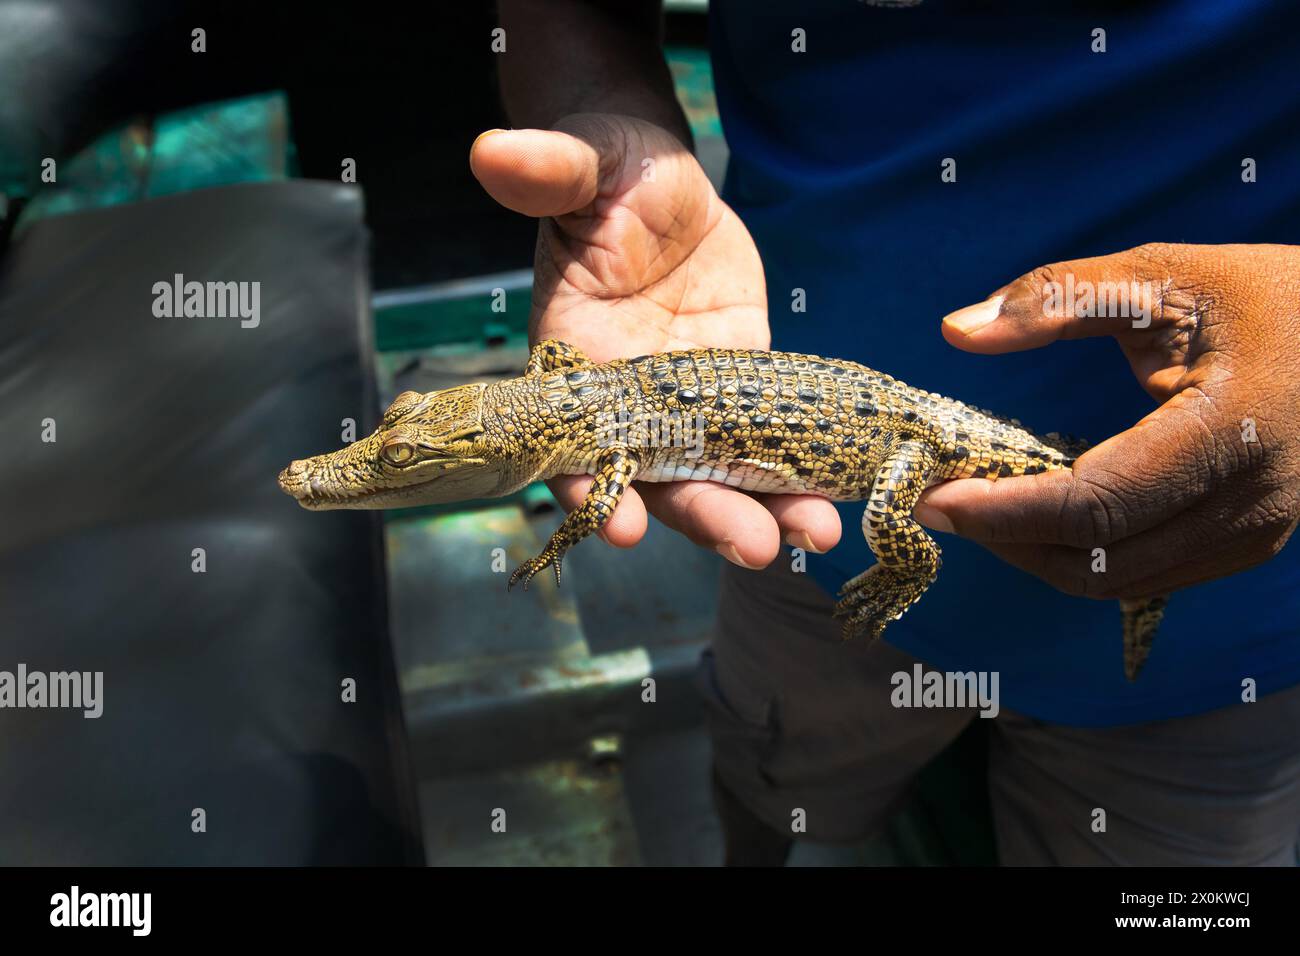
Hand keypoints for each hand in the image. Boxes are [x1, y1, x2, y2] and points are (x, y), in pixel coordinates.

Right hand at [471, 113, 841, 565]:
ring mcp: (689, 407)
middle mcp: (629, 404)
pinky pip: (769, 442)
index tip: (624, 530)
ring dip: (766, 510)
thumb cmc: (612, 173)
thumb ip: (550, 171)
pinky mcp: (742, 394)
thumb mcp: (586, 167)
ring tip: (816, 533)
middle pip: (662, 478)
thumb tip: (491, 151)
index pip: (574, 442)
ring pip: (722, 474)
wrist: (665, 184)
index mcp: (578, 363)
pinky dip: (798, 472)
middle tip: (755, 548)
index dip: (591, 489)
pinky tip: (840, 496)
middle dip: (706, 515)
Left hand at [916, 243, 1299, 598]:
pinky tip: (1041, 513)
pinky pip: (1146, 574)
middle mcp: (1251, 501)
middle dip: (1006, 539)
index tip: (931, 498)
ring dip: (1037, 553)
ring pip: (1117, 581)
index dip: (1004, 511)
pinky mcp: (1250, 544)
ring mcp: (1257, 534)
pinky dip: (1081, 553)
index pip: (1094, 505)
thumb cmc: (1262, 297)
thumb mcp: (1162, 276)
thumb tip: (956, 330)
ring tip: (980, 507)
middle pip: (1097, 561)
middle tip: (938, 502)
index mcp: (1231, 431)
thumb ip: (1057, 298)